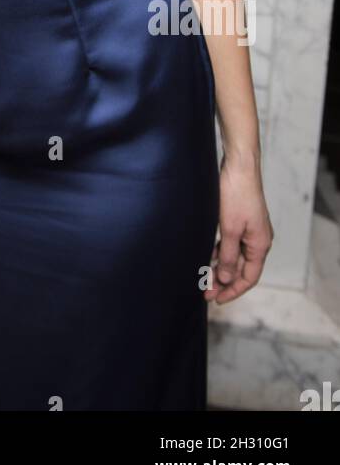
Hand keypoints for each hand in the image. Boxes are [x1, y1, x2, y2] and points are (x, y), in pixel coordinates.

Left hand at [203, 158, 272, 304]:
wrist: (239, 166)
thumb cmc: (236, 195)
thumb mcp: (230, 229)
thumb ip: (228, 256)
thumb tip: (226, 279)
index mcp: (260, 245)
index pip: (249, 277)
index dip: (233, 291)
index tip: (216, 299)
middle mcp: (259, 240)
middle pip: (242, 269)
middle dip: (224, 282)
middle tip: (206, 292)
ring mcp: (250, 230)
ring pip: (235, 256)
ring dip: (221, 268)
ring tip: (204, 277)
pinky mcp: (241, 220)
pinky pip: (232, 243)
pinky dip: (221, 252)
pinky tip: (208, 255)